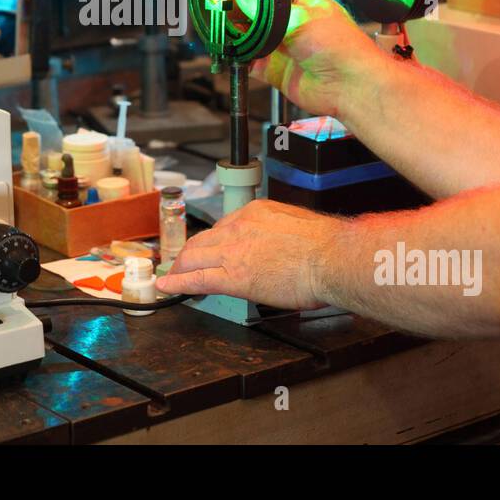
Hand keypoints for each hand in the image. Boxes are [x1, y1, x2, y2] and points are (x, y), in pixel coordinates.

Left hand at [155, 199, 341, 309]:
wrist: (331, 258)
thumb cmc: (327, 246)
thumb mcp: (299, 225)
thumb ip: (282, 232)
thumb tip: (282, 245)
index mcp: (256, 212)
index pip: (225, 226)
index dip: (214, 242)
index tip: (212, 249)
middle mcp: (239, 227)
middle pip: (203, 240)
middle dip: (189, 252)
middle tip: (181, 263)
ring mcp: (233, 251)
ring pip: (193, 257)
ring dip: (179, 267)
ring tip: (171, 276)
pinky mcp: (233, 276)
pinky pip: (197, 279)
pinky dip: (178, 283)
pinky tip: (167, 287)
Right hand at [231, 0, 376, 121]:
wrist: (351, 87)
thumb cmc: (342, 47)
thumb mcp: (300, 19)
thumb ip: (266, 7)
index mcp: (301, 1)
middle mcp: (290, 22)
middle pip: (254, 10)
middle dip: (234, 7)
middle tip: (216, 5)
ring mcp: (281, 46)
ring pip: (249, 36)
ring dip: (234, 33)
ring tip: (218, 27)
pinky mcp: (275, 69)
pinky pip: (249, 61)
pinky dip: (237, 58)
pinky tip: (229, 52)